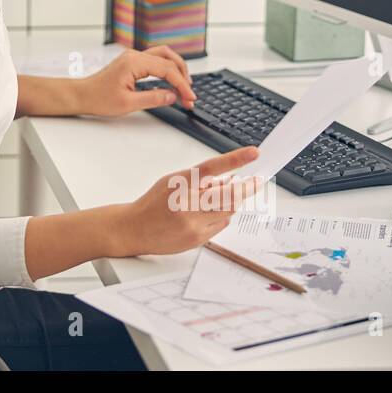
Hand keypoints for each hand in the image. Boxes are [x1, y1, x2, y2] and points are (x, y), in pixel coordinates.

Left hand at [75, 46, 196, 116]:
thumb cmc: (98, 98)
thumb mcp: (128, 104)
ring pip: (164, 56)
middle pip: (169, 58)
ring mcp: (133, 57)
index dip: (182, 84)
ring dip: (176, 70)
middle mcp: (134, 55)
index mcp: (133, 63)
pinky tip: (171, 83)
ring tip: (184, 87)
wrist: (82, 95)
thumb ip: (153, 98)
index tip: (190, 97)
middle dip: (182, 76)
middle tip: (189, 94)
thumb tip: (173, 96)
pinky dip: (167, 70)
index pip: (167, 69)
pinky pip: (155, 61)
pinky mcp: (132, 63)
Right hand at [108, 147, 262, 257]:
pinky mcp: (198, 238)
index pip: (212, 168)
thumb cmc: (152, 203)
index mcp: (180, 183)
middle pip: (229, 194)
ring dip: (233, 201)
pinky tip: (208, 214)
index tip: (253, 153)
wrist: (134, 229)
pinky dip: (221, 216)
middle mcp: (187, 204)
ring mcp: (194, 224)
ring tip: (224, 195)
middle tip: (257, 180)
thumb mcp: (172, 181)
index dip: (235, 159)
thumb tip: (228, 178)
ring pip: (229, 210)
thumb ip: (199, 180)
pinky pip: (222, 224)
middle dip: (247, 187)